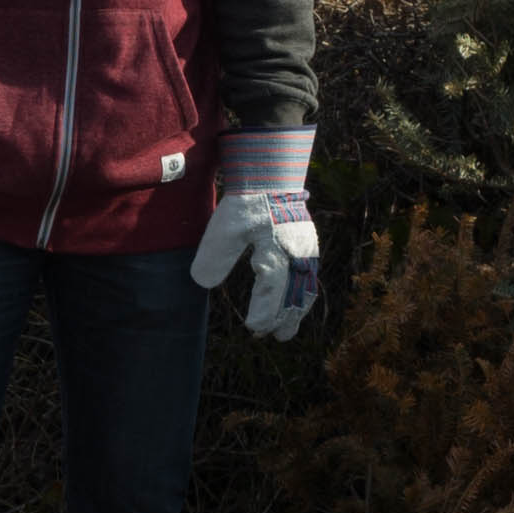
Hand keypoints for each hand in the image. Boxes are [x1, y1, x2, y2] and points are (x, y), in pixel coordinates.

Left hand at [188, 127, 319, 337]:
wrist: (271, 175)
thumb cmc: (247, 202)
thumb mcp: (224, 228)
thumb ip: (215, 256)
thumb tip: (203, 284)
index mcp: (276, 252)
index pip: (272, 290)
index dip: (264, 312)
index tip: (253, 328)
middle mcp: (297, 255)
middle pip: (294, 296)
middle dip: (282, 319)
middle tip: (268, 337)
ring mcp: (307, 251)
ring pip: (306, 289)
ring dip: (295, 312)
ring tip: (285, 333)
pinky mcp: (308, 246)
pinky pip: (310, 278)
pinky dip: (303, 297)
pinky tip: (295, 305)